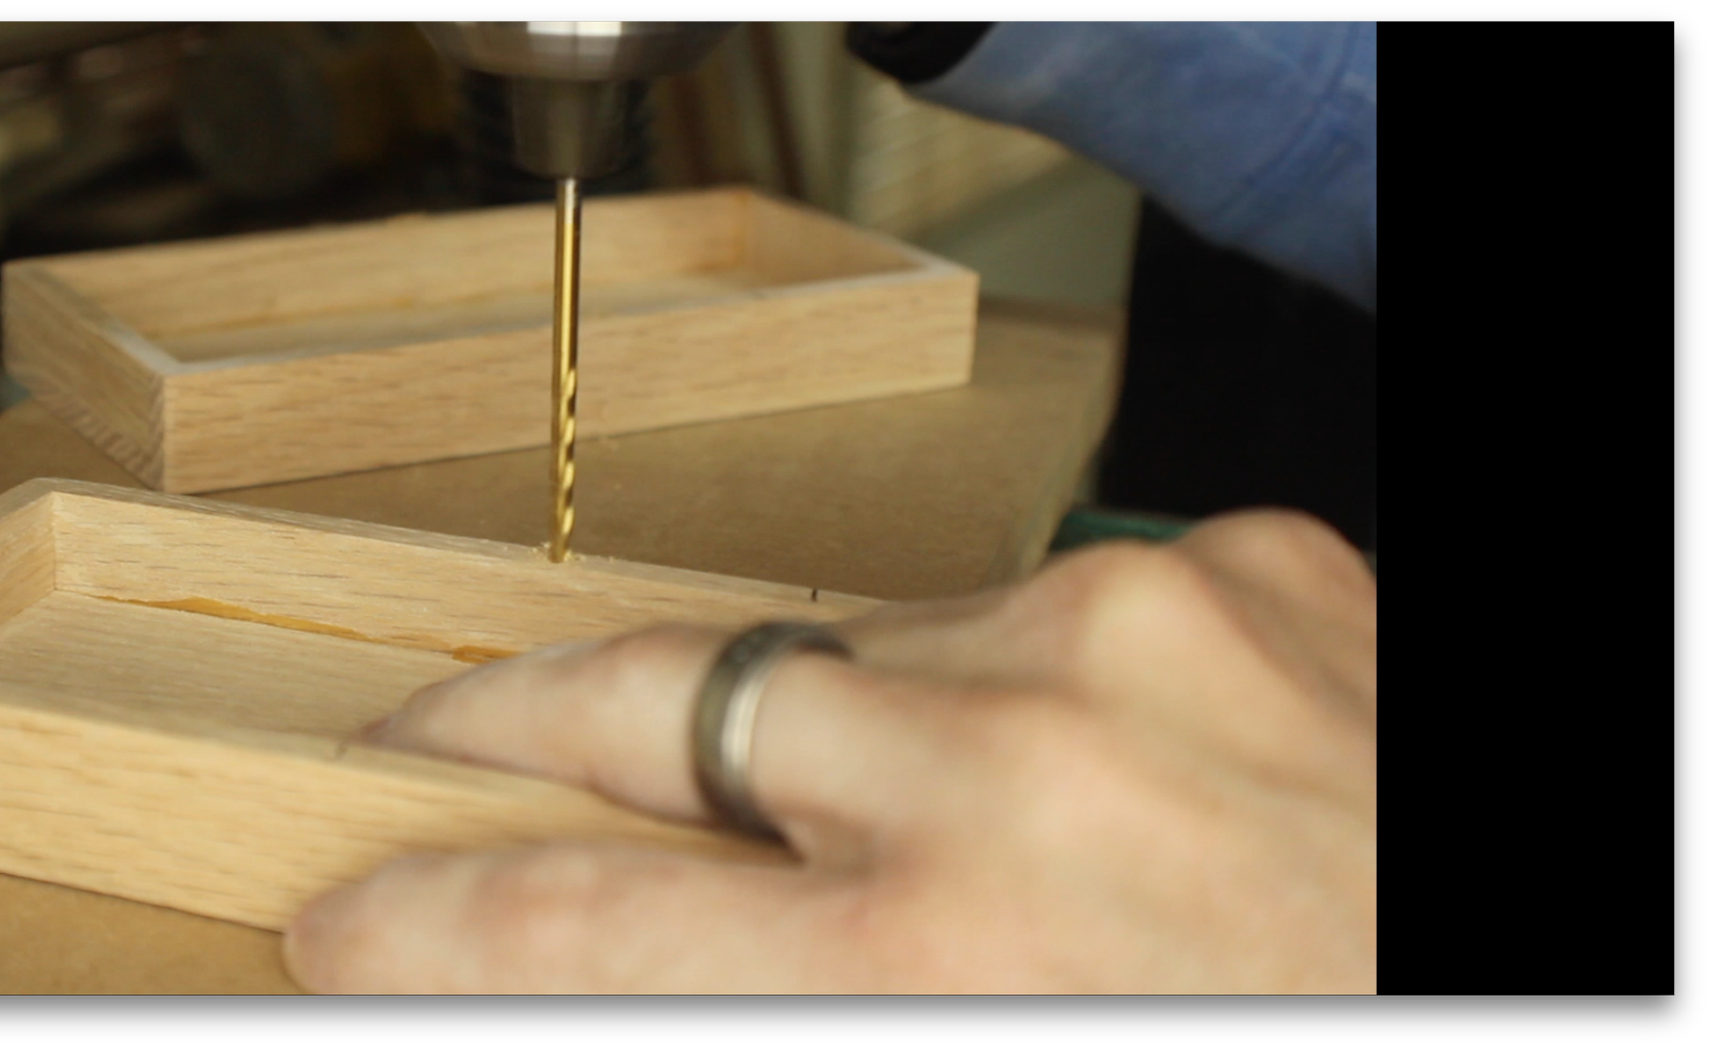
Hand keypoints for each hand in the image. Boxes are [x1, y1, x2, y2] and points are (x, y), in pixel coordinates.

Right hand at [284, 510, 1376, 991]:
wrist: (1568, 1012)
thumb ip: (806, 1026)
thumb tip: (639, 974)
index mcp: (951, 979)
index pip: (580, 925)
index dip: (423, 923)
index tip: (341, 919)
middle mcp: (1016, 773)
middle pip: (645, 700)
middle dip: (495, 732)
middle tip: (415, 755)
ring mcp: (1129, 632)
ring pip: (837, 647)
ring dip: (798, 729)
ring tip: (853, 818)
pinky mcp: (1237, 562)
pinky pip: (1027, 609)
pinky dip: (1001, 688)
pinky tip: (1079, 771)